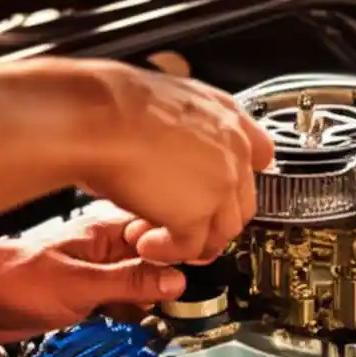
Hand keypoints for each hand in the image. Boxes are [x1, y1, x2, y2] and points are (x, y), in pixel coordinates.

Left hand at [0, 205, 185, 341]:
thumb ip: (130, 283)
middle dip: (176, 275)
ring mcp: (96, 271)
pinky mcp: (85, 295)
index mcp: (106, 232)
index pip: (162, 230)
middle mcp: (104, 249)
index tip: (202, 266)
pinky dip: (134, 311)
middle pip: (159, 257)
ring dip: (155, 297)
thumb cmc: (8, 279)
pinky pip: (123, 301)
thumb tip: (174, 280)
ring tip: (166, 310)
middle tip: (185, 297)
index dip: (185, 246)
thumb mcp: (81, 286)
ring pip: (144, 281)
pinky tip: (138, 320)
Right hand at [73, 61, 274, 263]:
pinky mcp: (198, 213)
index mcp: (225, 115)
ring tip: (155, 238)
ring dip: (189, 242)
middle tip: (182, 228)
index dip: (237, 179)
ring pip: (222, 232)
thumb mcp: (161, 105)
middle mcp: (232, 149)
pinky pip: (192, 247)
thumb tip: (169, 153)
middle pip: (242, 203)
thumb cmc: (110, 105)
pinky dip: (168, 252)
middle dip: (212, 221)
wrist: (96, 116)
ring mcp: (221, 184)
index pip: (260, 155)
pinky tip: (146, 244)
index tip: (221, 192)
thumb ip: (180, 132)